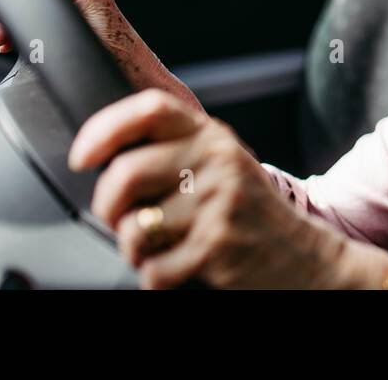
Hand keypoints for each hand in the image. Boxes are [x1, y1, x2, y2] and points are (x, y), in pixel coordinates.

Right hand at [0, 0, 200, 111]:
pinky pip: (48, 4)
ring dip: (10, 15)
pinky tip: (19, 44)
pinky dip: (26, 21)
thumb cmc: (116, 75)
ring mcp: (88, 1)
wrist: (145, 89)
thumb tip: (11, 16)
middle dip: (0, 2)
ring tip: (3, 41)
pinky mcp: (87, 16)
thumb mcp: (70, 48)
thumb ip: (43, 22)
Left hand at [69, 88, 387, 288]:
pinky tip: (175, 269)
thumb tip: (102, 155)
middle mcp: (216, 162)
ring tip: (152, 249)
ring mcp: (218, 204)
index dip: (104, 129)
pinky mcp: (217, 247)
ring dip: (131, 248)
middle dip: (106, 206)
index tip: (82, 157)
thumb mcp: (221, 164)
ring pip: (133, 227)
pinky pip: (153, 269)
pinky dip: (154, 277)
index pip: (148, 109)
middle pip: (125, 173)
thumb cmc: (249, 213)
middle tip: (117, 219)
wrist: (305, 258)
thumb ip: (176, 149)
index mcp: (212, 136)